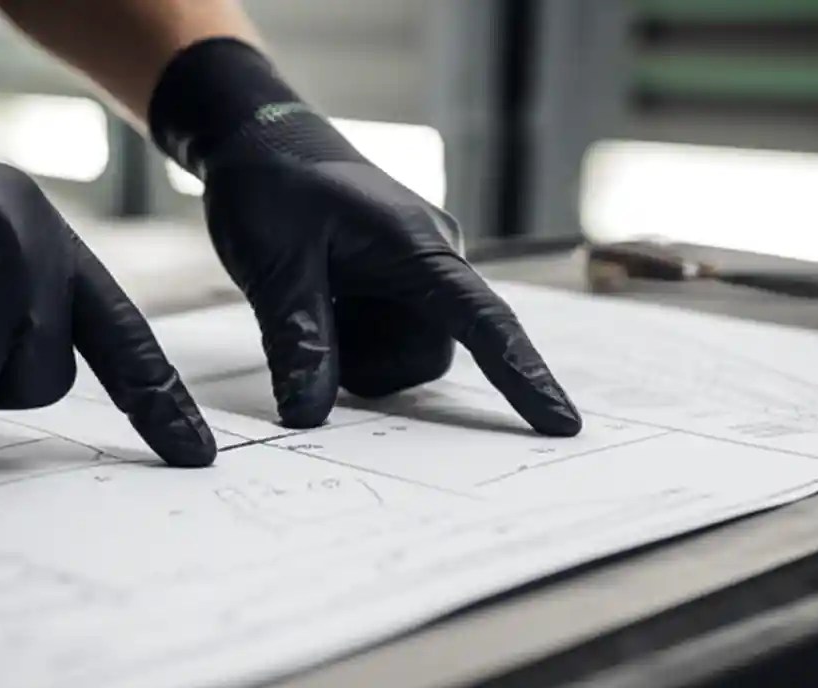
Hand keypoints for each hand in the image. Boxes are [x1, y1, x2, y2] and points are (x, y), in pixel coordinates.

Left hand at [150, 39, 580, 434]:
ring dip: (352, 349)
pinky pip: (382, 337)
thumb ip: (299, 341)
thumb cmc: (271, 184)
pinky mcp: (392, 281)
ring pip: (401, 353)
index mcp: (419, 248)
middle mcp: (431, 262)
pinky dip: (347, 337)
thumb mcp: (276, 266)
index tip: (562, 424)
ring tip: (308, 295)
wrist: (255, 133)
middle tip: (302, 315)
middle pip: (424, 354)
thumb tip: (308, 416)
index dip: (523, 377)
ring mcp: (414, 272)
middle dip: (365, 358)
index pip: (485, 322)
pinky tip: (317, 294)